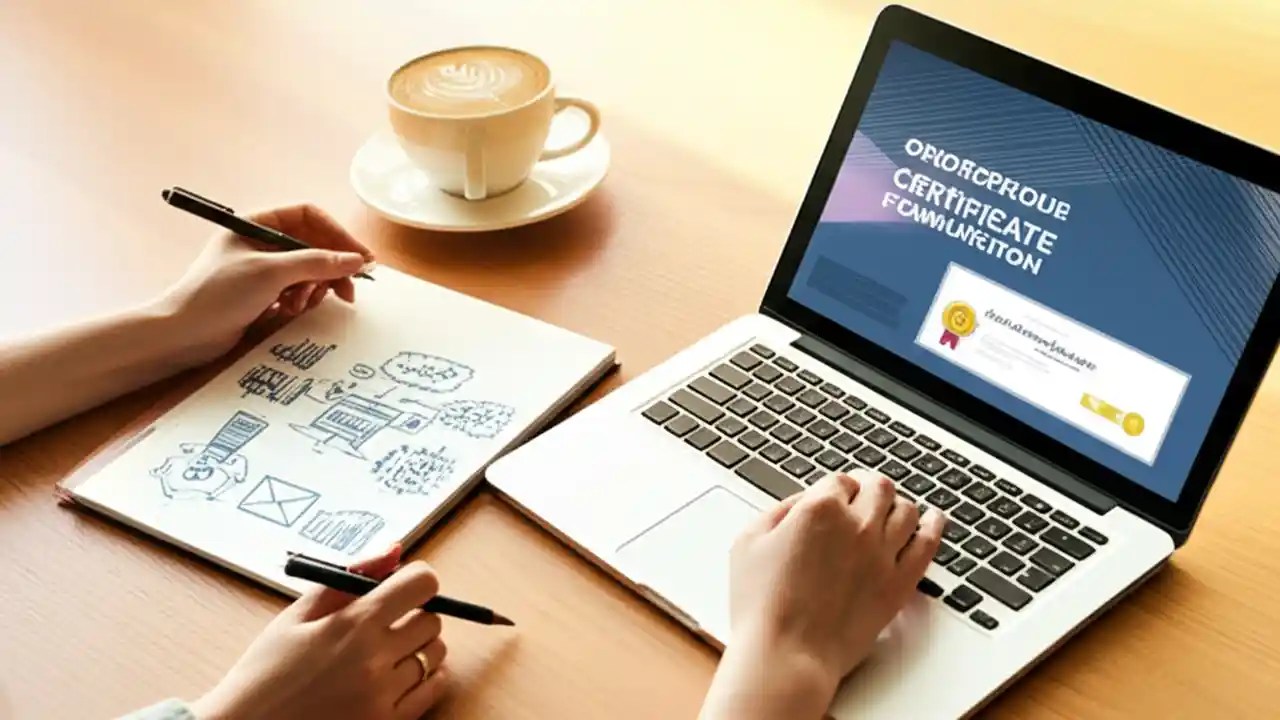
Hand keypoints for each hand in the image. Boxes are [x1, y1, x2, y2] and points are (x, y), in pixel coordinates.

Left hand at [156, 203, 373, 367]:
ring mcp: (262, 269)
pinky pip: (296, 290)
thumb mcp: (271, 272)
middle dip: (330, 268)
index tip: (361, 259)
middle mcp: (261, 243)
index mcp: (256, 223)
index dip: (338, 235)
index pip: (309, 217)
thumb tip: (356, 260)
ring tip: (304, 304)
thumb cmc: (218, 293)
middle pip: (313, 245)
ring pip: (307, 271)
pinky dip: (300, 300)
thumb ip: (316, 263)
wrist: (183, 334)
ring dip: (314, 288)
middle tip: (348, 292)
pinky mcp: (262, 294)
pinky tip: (289, 311)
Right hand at [190, 545, 449, 719]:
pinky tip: (398, 676)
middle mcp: (375, 659)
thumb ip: (350, 577)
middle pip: (431, 619)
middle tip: (385, 623)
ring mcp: (384, 695)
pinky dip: (426, 677)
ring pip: (436, 653)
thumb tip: (394, 550)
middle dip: (414, 614)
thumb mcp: (296, 615)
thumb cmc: (265, 671)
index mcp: (354, 624)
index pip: (421, 585)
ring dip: (420, 646)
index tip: (403, 587)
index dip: (415, 580)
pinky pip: (434, 689)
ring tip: (386, 652)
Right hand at [701, 470, 943, 718]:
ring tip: (892, 510)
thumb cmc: (761, 605)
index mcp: (819, 509)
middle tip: (866, 495)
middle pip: (879, 488)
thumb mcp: (749, 542)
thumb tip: (800, 503)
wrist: (786, 654)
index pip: (840, 480)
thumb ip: (778, 511)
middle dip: (870, 489)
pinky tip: (934, 521)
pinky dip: (934, 527)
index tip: (834, 497)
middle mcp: (856, 525)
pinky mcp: (899, 584)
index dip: (836, 488)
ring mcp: (882, 554)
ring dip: (897, 505)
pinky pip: (929, 544)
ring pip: (906, 510)